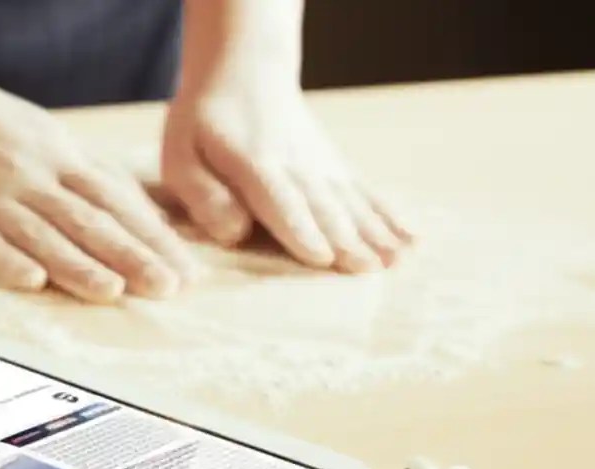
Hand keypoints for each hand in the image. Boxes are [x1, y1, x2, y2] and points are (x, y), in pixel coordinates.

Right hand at [0, 72, 197, 301]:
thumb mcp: (48, 138)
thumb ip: (91, 177)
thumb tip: (146, 218)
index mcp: (59, 157)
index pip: (116, 201)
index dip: (152, 237)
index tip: (186, 271)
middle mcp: (30, 177)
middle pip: (87, 220)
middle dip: (129, 255)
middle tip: (166, 288)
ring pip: (40, 233)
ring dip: (77, 264)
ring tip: (112, 292)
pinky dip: (6, 260)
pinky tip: (31, 282)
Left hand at [161, 58, 413, 271]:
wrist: (244, 74)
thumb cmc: (203, 125)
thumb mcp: (181, 156)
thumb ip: (203, 195)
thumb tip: (234, 233)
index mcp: (252, 164)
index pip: (279, 200)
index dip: (299, 228)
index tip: (320, 256)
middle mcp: (295, 165)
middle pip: (322, 206)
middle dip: (345, 238)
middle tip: (367, 268)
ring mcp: (322, 166)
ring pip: (351, 202)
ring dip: (375, 232)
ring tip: (396, 260)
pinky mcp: (337, 169)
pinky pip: (367, 193)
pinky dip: (391, 216)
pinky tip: (413, 239)